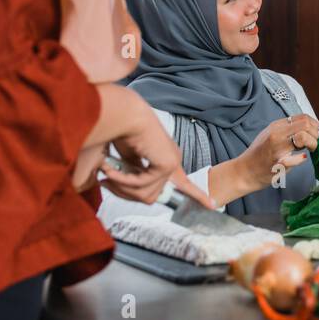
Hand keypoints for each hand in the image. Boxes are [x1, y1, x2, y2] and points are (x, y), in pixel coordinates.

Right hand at [98, 108, 214, 209]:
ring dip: (121, 186)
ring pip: (146, 195)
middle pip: (152, 196)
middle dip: (126, 193)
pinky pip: (142, 185)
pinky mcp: (166, 163)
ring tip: (106, 172)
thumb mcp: (129, 159)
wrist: (124, 113)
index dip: (197, 195)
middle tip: (106, 182)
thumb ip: (134, 176)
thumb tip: (130, 192)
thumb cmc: (122, 131)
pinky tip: (111, 169)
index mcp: (166, 158)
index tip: (212, 206)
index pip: (185, 184)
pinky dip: (123, 180)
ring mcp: (171, 162)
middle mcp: (172, 160)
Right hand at [236, 114, 318, 193]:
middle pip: (306, 125)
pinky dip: (301, 159)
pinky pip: (297, 158)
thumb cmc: (258, 155)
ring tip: (308, 150)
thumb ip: (286, 130)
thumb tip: (307, 127)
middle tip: (312, 144)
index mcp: (276, 126)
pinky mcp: (278, 163)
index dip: (314, 125)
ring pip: (304, 137)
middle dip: (315, 134)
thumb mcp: (270, 135)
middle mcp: (276, 134)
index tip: (314, 133)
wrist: (244, 172)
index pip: (303, 117)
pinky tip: (300, 159)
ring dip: (312, 144)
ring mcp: (277, 148)